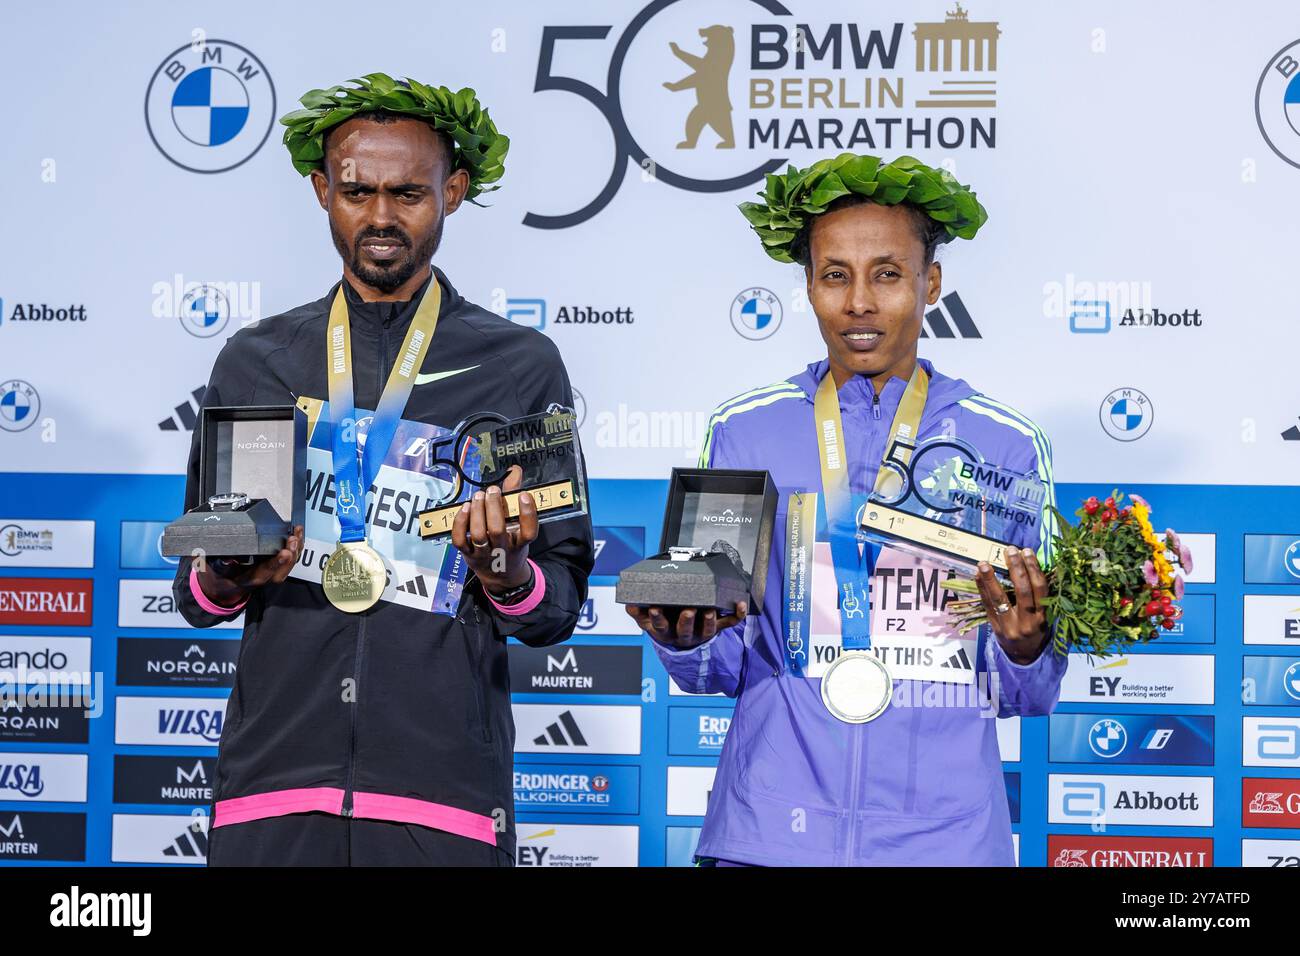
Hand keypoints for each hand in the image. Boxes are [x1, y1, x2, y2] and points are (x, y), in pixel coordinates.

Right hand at [196, 524, 303, 607]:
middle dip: (290, 557)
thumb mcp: (209, 570)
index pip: (262, 574)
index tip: (283, 553)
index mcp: (245, 580)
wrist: (219, 586)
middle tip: (293, 540)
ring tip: (298, 533)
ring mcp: (268, 573)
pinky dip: (295, 547)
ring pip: (286, 566)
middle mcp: (260, 579)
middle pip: (280, 573)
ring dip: (295, 550)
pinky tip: (298, 533)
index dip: (274, 564)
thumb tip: (226, 560)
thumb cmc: (215, 577)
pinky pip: (288, 559)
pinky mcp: (272, 566)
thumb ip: (216, 564)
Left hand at [451, 465, 537, 594]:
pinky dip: (460, 523)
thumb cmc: (510, 546)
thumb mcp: (519, 527)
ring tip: (479, 496)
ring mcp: (483, 553)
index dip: (527, 514)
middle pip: (497, 530)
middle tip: (492, 490)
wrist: (501, 577)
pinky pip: (460, 539)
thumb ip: (514, 499)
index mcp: (520, 544)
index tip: (524, 495)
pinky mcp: (468, 555)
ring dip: (477, 512)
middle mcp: (502, 550)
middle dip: (493, 507)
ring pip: (478, 534)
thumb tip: (514, 471)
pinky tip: (465, 508)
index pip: (528, 532)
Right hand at [624, 601, 746, 649]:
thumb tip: (629, 605)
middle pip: (686, 631)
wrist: (682, 639)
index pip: (661, 627)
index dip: (657, 618)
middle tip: (689, 610)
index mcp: (667, 632)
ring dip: (710, 620)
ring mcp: (702, 632)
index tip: (655, 608)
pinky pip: (729, 623)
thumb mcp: (648, 622)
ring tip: (711, 610)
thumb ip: (639, 614)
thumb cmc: (665, 624)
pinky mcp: (716, 628)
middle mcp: (685, 635)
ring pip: (708, 629)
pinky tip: (740, 604)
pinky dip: (737, 615)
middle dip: (687, 621)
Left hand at [976, 548, 1048, 663]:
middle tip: (1010, 551)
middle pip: (1022, 591)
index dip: (1033, 568)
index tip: (1027, 552)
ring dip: (991, 579)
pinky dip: (982, 589)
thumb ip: (1039, 596)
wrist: (1025, 656)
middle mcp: (1028, 622)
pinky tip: (978, 575)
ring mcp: (1010, 626)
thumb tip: (1028, 565)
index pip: (1040, 589)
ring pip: (1000, 599)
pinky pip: (987, 605)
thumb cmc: (1037, 630)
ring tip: (984, 562)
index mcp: (1044, 617)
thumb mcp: (1045, 616)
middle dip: (1016, 568)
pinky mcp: (995, 628)